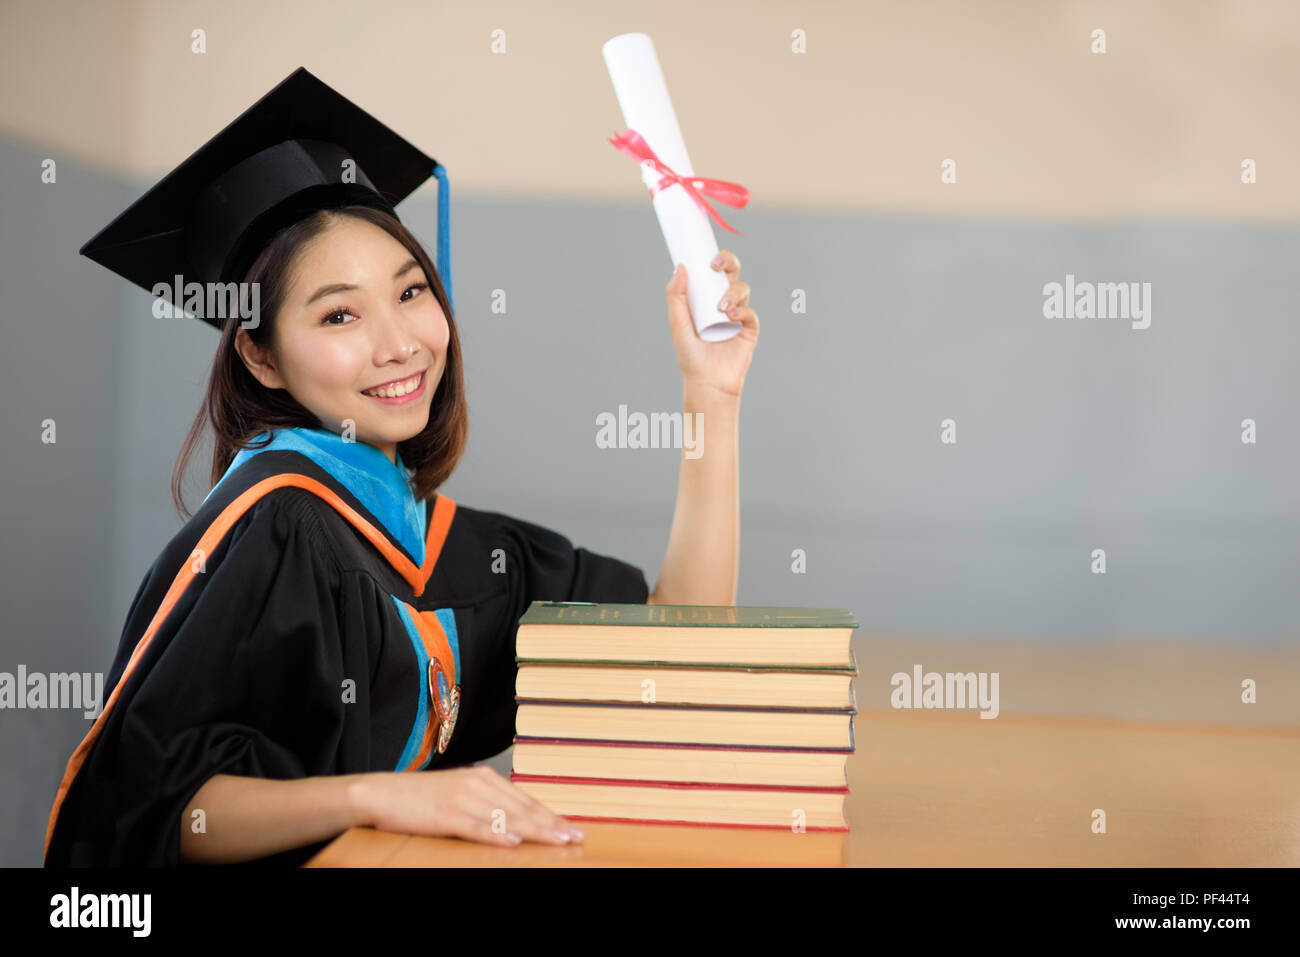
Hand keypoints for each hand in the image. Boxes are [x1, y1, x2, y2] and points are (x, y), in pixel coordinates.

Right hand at [353, 765, 584, 846]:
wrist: (380, 792)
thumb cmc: (418, 798)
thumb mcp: (458, 794)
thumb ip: (485, 804)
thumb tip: (512, 822)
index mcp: (483, 778)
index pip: (525, 800)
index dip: (550, 815)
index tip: (571, 827)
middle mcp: (478, 784)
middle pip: (523, 809)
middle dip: (552, 824)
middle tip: (577, 836)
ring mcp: (463, 799)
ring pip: (507, 818)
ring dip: (536, 830)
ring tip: (558, 840)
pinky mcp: (446, 814)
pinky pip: (477, 827)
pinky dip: (497, 835)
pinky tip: (514, 842)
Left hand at [665, 249, 758, 399]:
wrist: (707, 383)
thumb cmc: (690, 356)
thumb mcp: (677, 324)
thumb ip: (675, 296)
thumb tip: (680, 267)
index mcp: (706, 298)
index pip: (713, 271)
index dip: (715, 259)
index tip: (709, 259)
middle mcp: (723, 302)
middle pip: (732, 273)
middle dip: (729, 263)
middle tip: (716, 266)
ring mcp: (738, 315)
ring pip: (742, 289)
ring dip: (732, 292)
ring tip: (721, 307)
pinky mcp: (749, 329)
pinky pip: (750, 312)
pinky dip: (742, 311)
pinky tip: (732, 316)